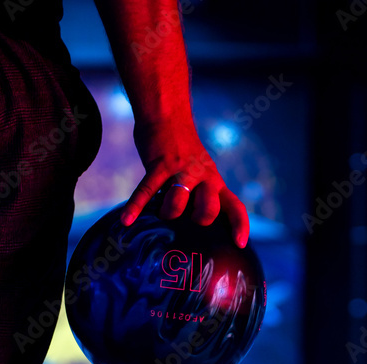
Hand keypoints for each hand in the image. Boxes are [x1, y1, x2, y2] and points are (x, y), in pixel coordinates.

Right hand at [120, 121, 249, 247]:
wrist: (167, 116)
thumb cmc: (182, 153)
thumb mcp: (201, 173)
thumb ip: (201, 196)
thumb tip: (194, 229)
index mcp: (214, 182)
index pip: (234, 205)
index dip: (239, 225)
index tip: (239, 244)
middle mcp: (203, 177)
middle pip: (209, 210)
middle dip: (196, 220)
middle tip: (186, 218)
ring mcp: (181, 170)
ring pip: (178, 203)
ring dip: (168, 213)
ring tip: (161, 212)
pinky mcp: (159, 164)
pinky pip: (146, 190)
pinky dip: (135, 206)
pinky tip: (127, 220)